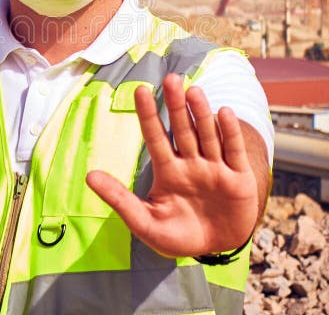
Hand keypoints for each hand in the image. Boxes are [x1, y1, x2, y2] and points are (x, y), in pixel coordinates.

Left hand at [86, 73, 257, 256]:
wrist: (215, 249)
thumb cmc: (177, 236)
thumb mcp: (145, 222)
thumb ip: (120, 199)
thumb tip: (89, 176)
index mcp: (168, 171)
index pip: (156, 137)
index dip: (148, 115)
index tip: (140, 90)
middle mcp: (192, 163)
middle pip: (183, 130)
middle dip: (176, 105)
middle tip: (170, 79)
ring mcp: (216, 168)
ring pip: (207, 135)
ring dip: (201, 114)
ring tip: (193, 91)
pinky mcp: (239, 178)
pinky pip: (233, 152)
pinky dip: (229, 133)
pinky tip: (223, 113)